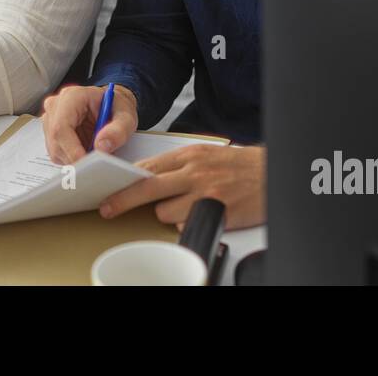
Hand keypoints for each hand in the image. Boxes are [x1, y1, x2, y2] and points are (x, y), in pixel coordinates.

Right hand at [41, 84, 137, 164]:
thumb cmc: (116, 108)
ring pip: (55, 151)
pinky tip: (86, 152)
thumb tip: (102, 147)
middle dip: (75, 158)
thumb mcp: (126, 117)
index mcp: (72, 96)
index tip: (87, 164)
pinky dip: (72, 158)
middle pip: (56, 142)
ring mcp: (50, 120)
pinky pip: (57, 154)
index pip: (61, 127)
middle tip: (95, 166)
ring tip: (94, 154)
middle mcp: (55, 106)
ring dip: (74, 159)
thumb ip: (118, 131)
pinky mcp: (51, 134)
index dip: (71, 149)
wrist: (111, 106)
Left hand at [99, 144, 265, 230]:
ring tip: (184, 206)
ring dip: (167, 214)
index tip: (108, 190)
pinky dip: (188, 222)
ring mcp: (205, 193)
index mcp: (189, 155)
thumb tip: (146, 178)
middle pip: (147, 188)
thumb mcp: (203, 156)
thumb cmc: (236, 166)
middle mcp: (194, 172)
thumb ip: (176, 166)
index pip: (147, 167)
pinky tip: (202, 213)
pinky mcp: (216, 212)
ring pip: (165, 212)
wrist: (270, 174)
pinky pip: (188, 224)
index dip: (124, 181)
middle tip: (107, 209)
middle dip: (124, 200)